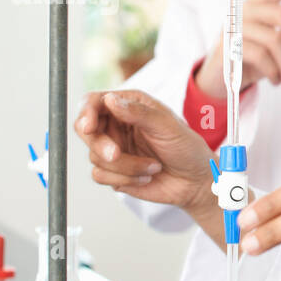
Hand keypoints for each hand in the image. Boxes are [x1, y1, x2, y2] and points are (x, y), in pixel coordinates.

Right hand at [74, 89, 213, 213]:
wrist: (195, 181)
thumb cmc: (186, 148)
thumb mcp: (167, 126)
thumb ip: (138, 112)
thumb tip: (110, 100)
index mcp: (127, 105)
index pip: (93, 102)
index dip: (85, 112)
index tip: (88, 127)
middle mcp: (116, 125)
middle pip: (84, 130)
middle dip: (100, 144)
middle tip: (115, 154)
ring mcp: (113, 148)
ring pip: (94, 156)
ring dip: (125, 166)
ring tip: (154, 166)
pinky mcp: (113, 171)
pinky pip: (100, 175)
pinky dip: (124, 178)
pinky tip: (146, 176)